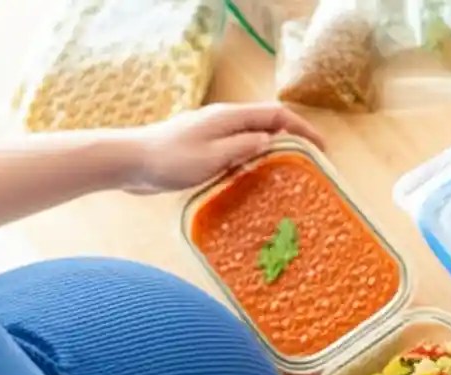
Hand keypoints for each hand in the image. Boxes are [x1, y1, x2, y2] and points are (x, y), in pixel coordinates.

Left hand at [118, 103, 323, 193]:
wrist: (130, 162)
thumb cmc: (170, 159)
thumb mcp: (212, 156)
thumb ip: (243, 147)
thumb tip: (271, 141)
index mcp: (229, 117)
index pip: (276, 115)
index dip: (301, 128)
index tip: (320, 149)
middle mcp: (224, 122)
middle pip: (267, 124)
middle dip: (291, 141)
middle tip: (307, 166)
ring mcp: (213, 135)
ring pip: (252, 139)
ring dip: (271, 153)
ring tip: (287, 177)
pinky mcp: (203, 150)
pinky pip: (236, 152)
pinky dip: (252, 163)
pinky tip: (253, 183)